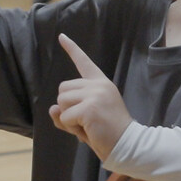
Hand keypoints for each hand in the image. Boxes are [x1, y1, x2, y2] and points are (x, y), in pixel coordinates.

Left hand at [47, 34, 132, 159]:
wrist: (127, 144)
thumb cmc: (108, 133)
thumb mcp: (86, 119)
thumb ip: (68, 113)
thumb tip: (53, 108)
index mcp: (101, 83)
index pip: (84, 62)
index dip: (72, 49)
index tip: (61, 36)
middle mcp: (98, 85)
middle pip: (63, 89)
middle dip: (67, 106)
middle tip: (85, 119)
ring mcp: (94, 95)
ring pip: (62, 102)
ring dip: (68, 117)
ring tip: (87, 125)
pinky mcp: (89, 108)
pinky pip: (64, 117)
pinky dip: (71, 127)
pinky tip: (88, 130)